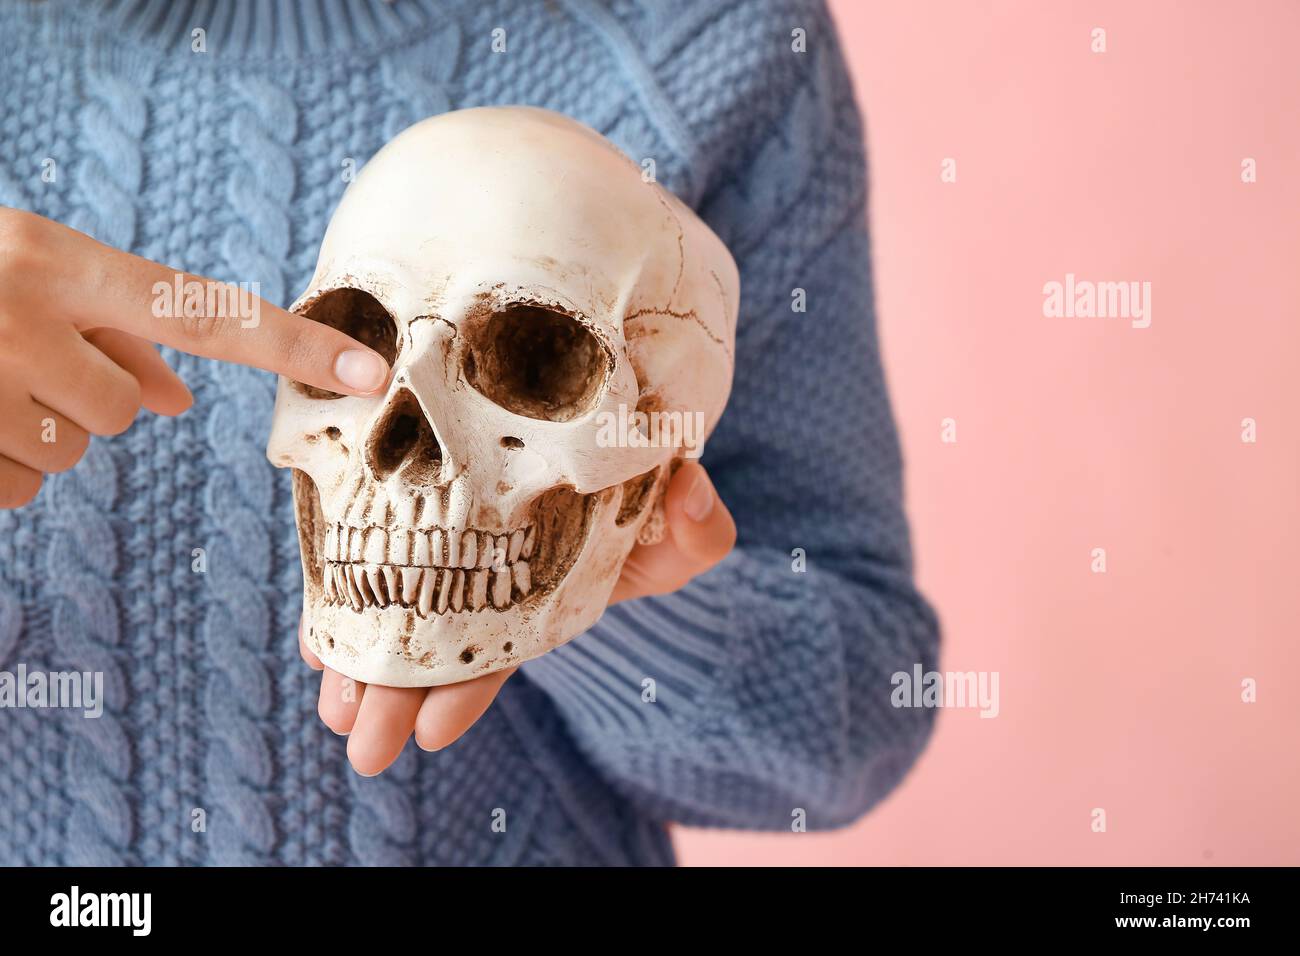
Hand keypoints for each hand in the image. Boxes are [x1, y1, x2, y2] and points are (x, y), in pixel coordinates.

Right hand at [0, 207, 391, 506]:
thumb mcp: (31, 275)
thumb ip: (112, 329)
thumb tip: (178, 402)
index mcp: (60, 261)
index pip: (205, 314)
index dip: (295, 347)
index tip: (372, 371)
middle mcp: (27, 315)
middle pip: (124, 408)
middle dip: (83, 395)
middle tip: (16, 358)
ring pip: (71, 450)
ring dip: (32, 428)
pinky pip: (17, 487)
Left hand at [305, 460, 736, 774]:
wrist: (597, 419)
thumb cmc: (639, 487)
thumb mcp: (678, 524)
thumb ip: (697, 533)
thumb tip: (691, 491)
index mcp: (536, 601)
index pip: (498, 654)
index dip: (468, 691)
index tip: (434, 732)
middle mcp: (480, 578)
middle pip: (430, 644)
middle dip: (394, 697)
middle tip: (360, 743)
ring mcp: (438, 535)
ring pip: (387, 603)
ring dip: (355, 658)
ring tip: (331, 703)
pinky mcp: (403, 489)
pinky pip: (361, 541)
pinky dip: (337, 590)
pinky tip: (316, 630)